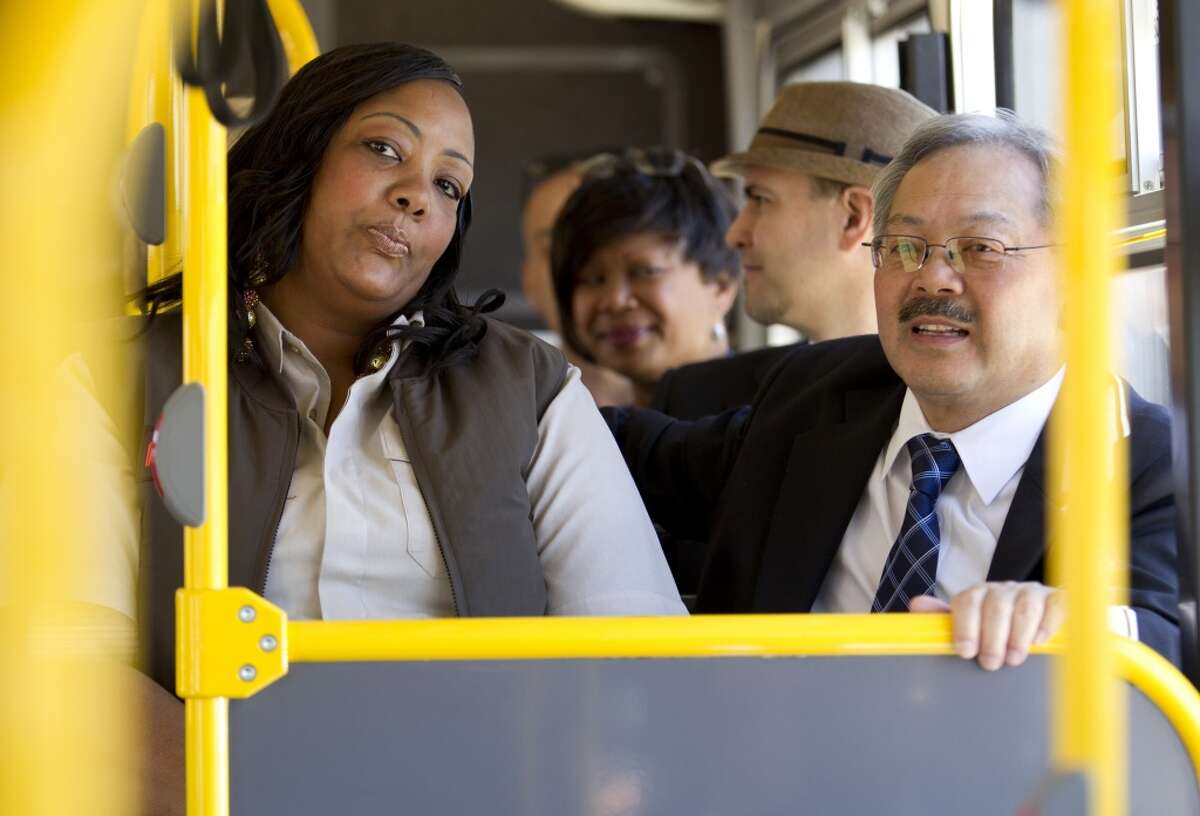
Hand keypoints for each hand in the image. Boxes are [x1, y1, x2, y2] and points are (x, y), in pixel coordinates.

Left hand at [909, 582, 1064, 670]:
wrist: (1041, 613)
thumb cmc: (999, 626)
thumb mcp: (970, 624)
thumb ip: (944, 618)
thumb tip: (916, 605)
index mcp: (979, 595)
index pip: (967, 602)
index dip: (964, 626)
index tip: (965, 651)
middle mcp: (1004, 590)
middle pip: (996, 605)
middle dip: (992, 637)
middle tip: (991, 663)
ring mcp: (1032, 592)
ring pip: (1024, 606)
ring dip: (1018, 635)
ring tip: (1014, 659)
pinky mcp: (1058, 598)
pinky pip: (1055, 604)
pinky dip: (1048, 622)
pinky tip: (1041, 641)